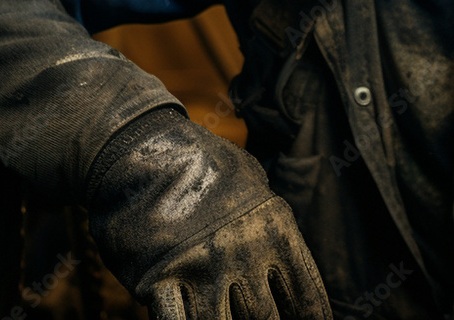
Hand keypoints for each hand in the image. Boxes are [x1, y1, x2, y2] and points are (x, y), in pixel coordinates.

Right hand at [84, 107, 331, 318]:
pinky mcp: (160, 282)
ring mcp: (203, 270)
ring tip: (229, 318)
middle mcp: (244, 253)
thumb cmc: (201, 163)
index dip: (312, 315)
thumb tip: (283, 261)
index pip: (305, 292)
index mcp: (274, 226)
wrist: (141, 150)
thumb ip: (268, 221)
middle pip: (266, 319)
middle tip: (262, 318)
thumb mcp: (250, 181)